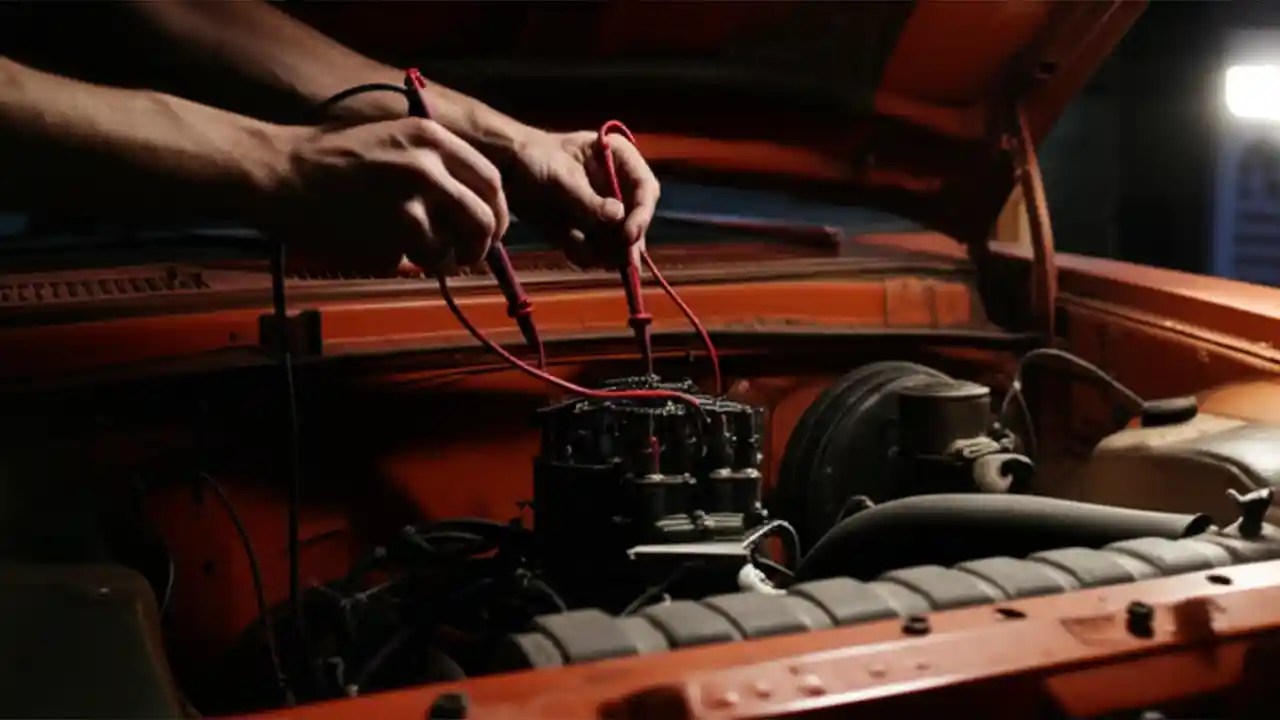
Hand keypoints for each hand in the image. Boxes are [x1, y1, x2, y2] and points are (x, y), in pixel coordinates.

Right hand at [264, 117, 508, 275]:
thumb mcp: (390, 144)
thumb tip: (471, 216)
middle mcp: (430, 159)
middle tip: (466, 258)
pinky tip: (386, 251)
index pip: (490, 179)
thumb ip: (432, 170)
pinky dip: (411, 262)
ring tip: (416, 255)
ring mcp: (414, 191)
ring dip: (442, 258)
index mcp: (431, 136)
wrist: (277, 170)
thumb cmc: (328, 164)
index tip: (489, 232)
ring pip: (457, 242)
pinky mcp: (397, 221)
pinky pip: (424, 256)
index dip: (496, 213)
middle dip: (482, 245)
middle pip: (485, 215)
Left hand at [503, 129, 659, 267]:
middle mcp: (617, 187)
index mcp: (619, 160)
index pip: (646, 189)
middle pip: (637, 222)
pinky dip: (585, 255)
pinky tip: (570, 247)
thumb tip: (618, 217)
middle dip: (626, 242)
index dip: (642, 214)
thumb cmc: (532, 158)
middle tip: (616, 260)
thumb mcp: (560, 176)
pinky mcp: (584, 230)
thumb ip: (588, 199)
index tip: (629, 234)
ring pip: (618, 243)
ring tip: (583, 248)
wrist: (502, 168)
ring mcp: (602, 212)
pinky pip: (594, 252)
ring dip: (605, 253)